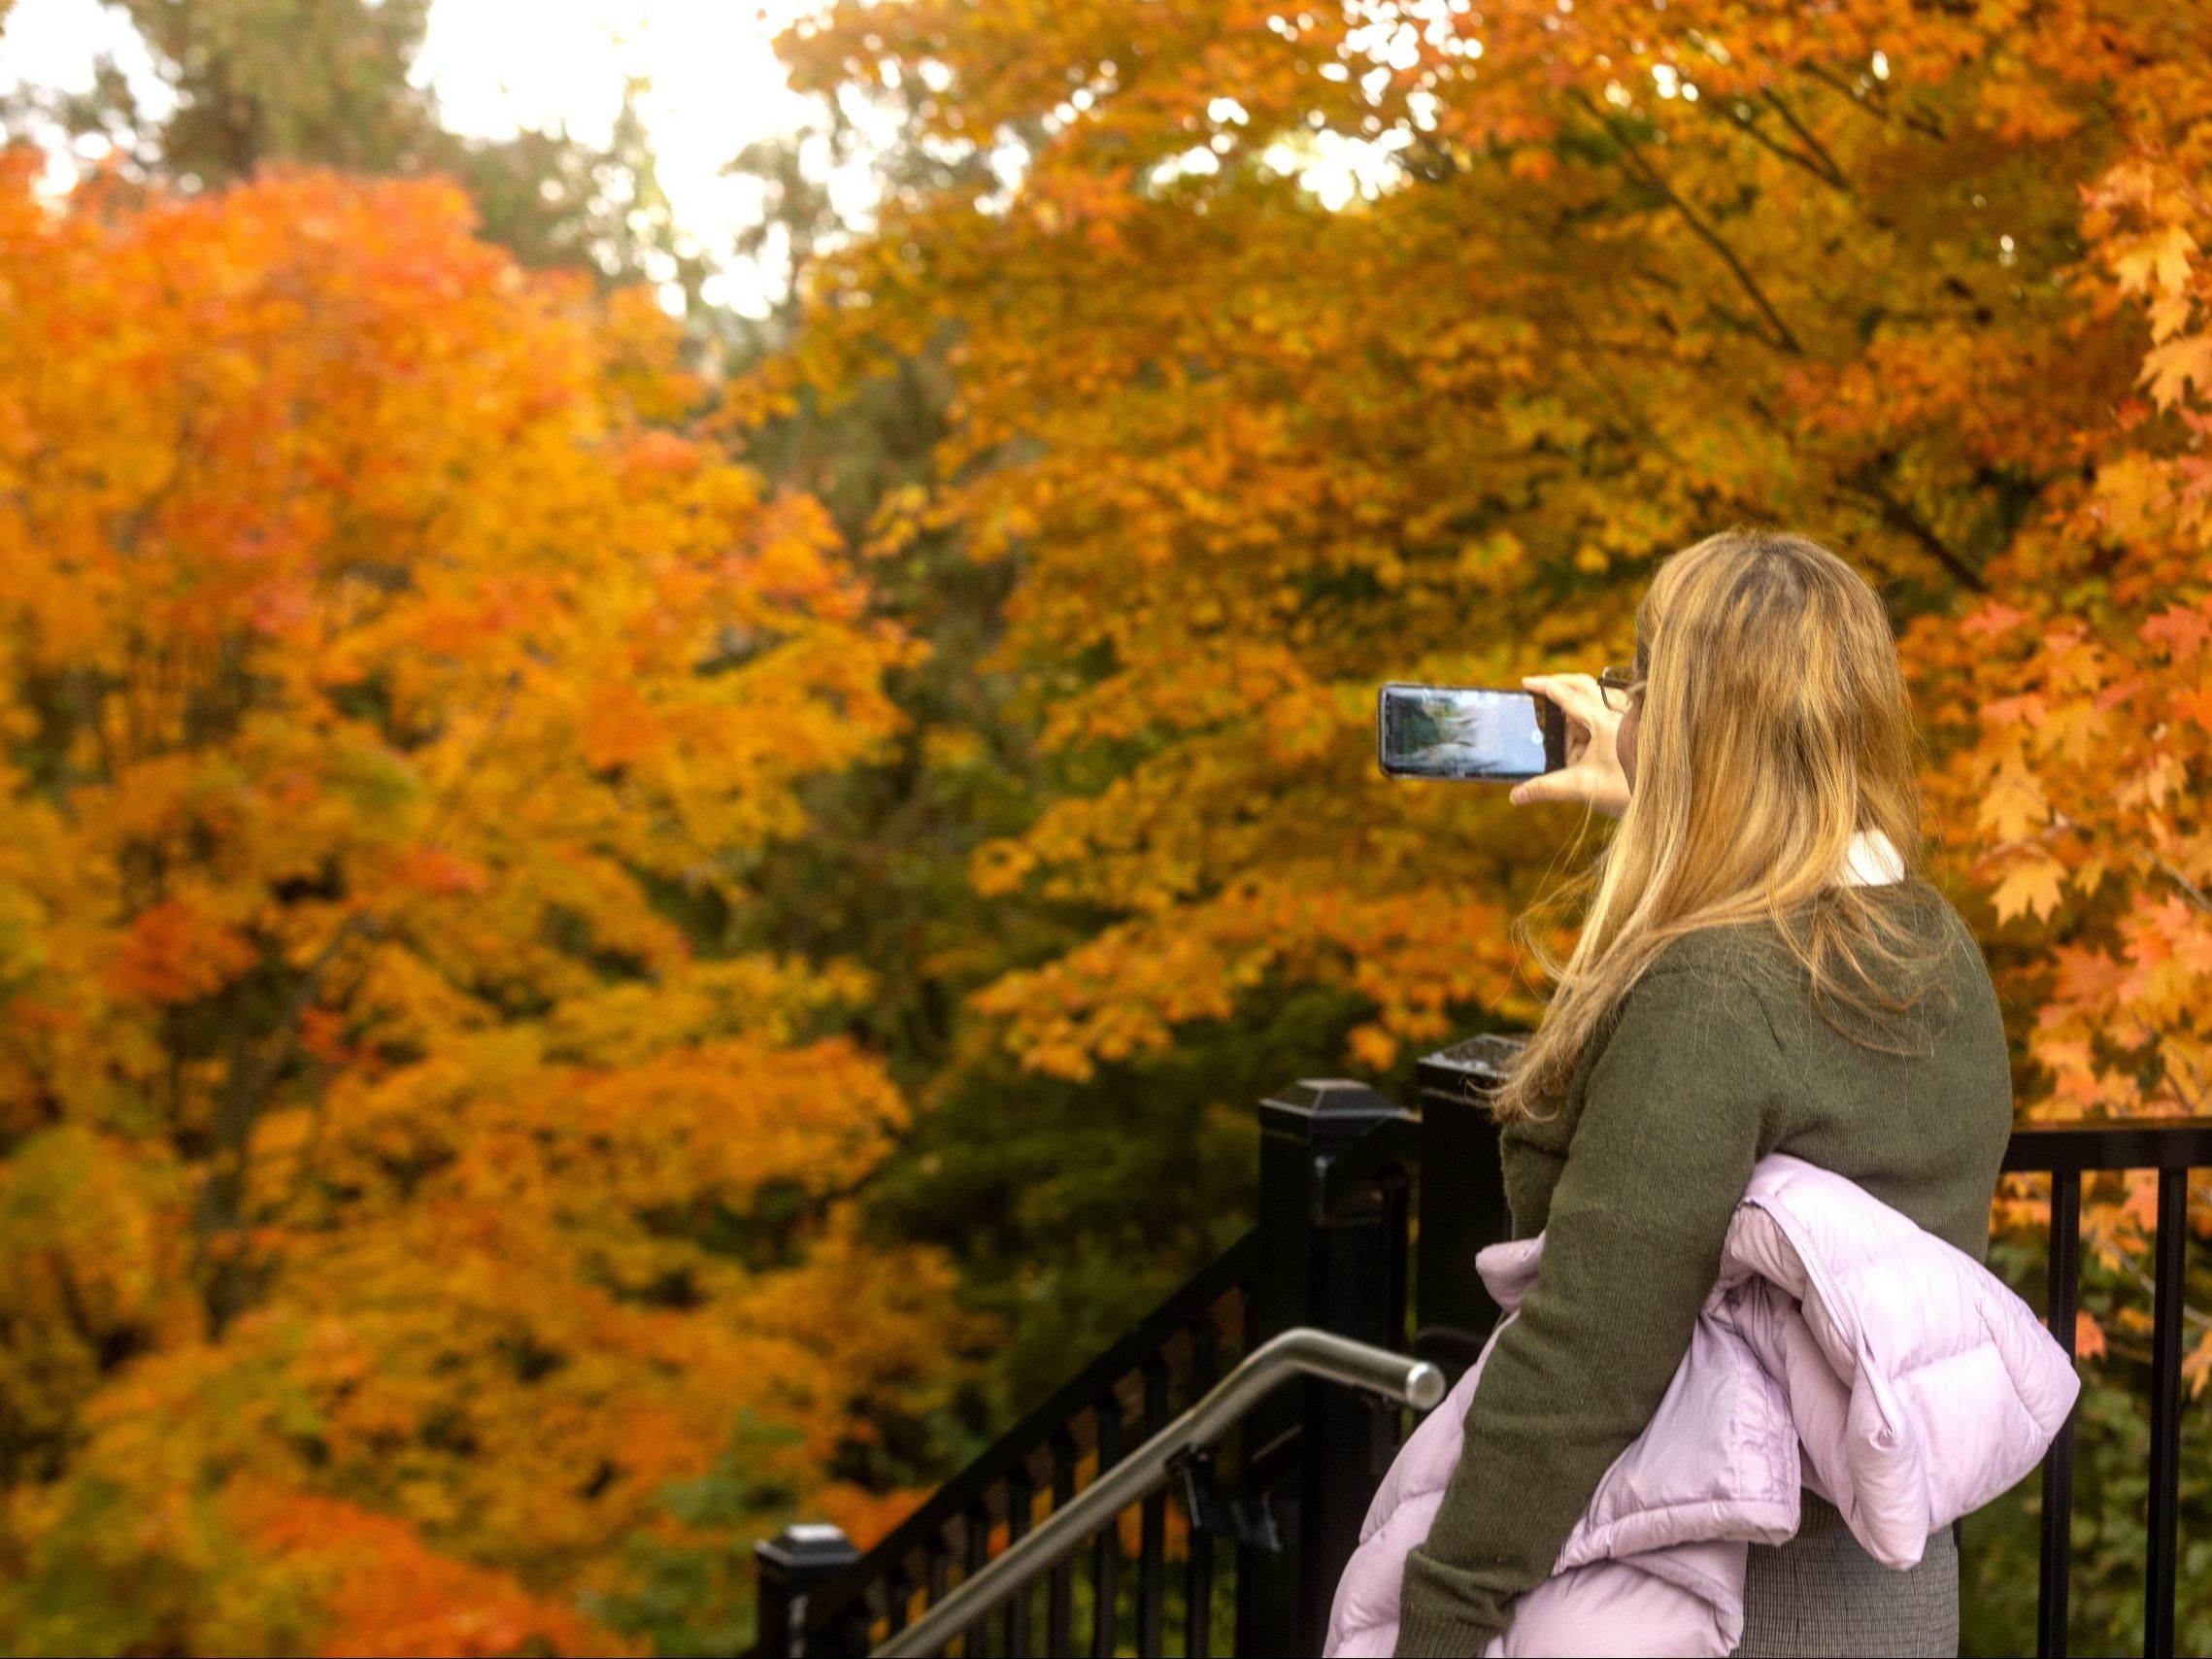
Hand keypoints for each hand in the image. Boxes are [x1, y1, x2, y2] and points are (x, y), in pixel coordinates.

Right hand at [1509, 673, 1629, 818]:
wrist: (1666, 799)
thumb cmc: (1629, 791)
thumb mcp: (1582, 789)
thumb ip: (1546, 789)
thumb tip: (1516, 796)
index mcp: (1603, 720)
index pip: (1567, 695)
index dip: (1544, 687)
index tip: (1526, 682)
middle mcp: (1617, 713)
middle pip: (1582, 686)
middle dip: (1560, 687)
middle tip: (1539, 691)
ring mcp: (1627, 718)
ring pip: (1594, 703)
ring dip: (1575, 716)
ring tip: (1567, 745)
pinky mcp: (1633, 728)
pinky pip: (1606, 715)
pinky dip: (1589, 726)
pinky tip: (1584, 748)